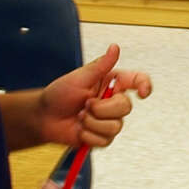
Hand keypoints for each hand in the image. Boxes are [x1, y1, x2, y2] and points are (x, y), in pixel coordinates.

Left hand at [37, 44, 152, 147]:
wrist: (44, 118)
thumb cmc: (59, 94)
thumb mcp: (79, 77)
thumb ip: (100, 64)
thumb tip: (114, 48)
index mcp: (112, 83)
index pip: (137, 81)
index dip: (144, 85)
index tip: (142, 92)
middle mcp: (112, 101)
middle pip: (126, 107)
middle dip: (102, 108)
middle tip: (86, 104)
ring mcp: (108, 120)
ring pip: (115, 126)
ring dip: (92, 123)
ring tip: (80, 116)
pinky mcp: (101, 136)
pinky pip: (104, 140)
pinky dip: (88, 135)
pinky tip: (79, 128)